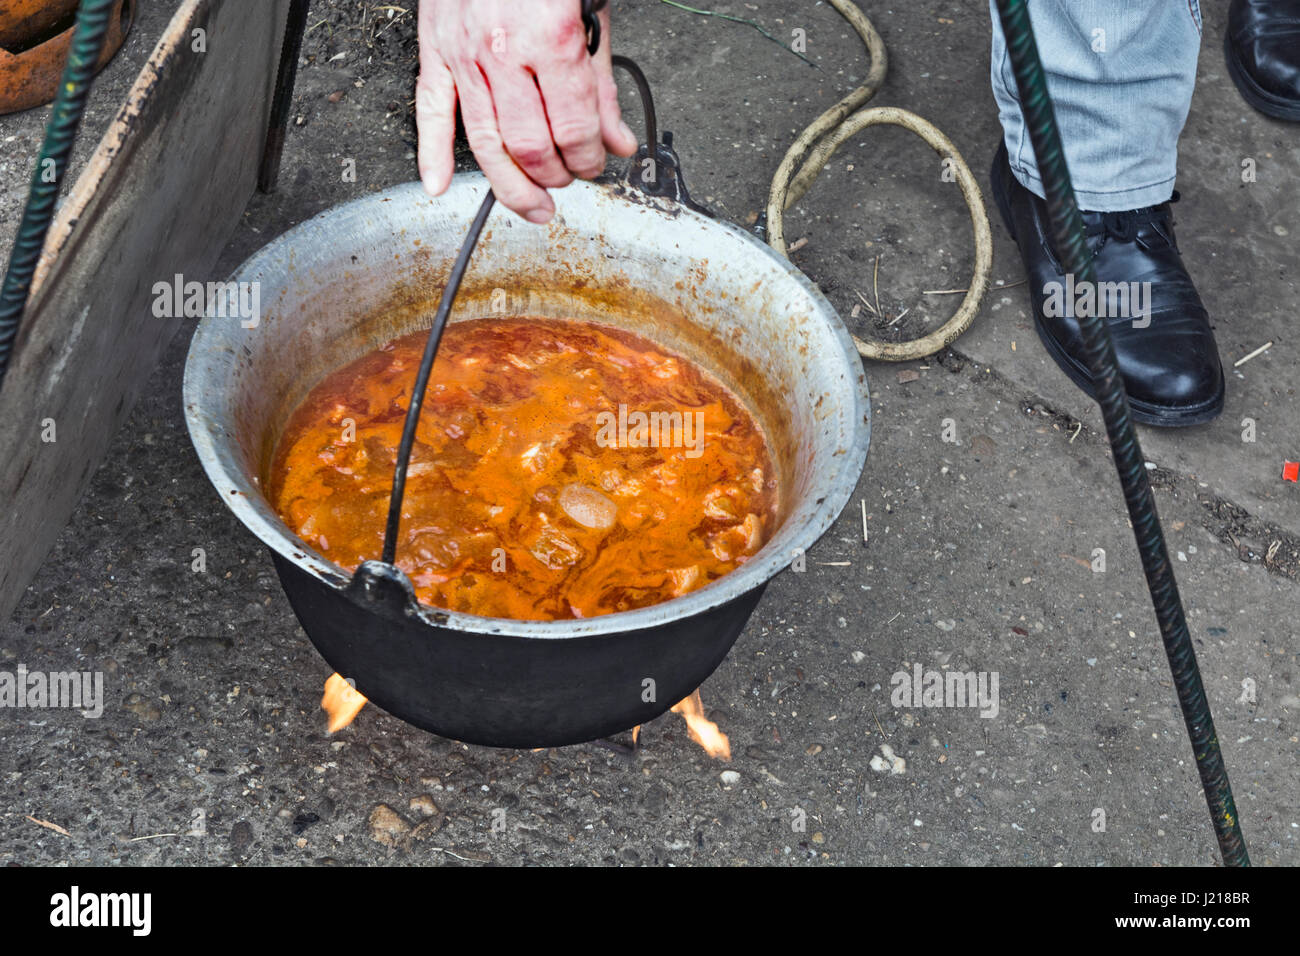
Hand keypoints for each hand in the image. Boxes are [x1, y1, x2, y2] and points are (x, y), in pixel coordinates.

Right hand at [415, 0, 638, 222]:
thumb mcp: (590, 15)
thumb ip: (601, 84)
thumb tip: (617, 139)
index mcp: (551, 38)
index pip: (573, 129)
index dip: (590, 159)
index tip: (597, 165)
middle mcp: (505, 50)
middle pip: (530, 145)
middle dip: (555, 176)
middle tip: (569, 183)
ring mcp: (465, 54)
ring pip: (485, 142)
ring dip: (511, 186)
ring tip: (532, 207)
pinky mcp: (437, 51)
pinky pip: (431, 110)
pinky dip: (430, 152)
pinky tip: (438, 184)